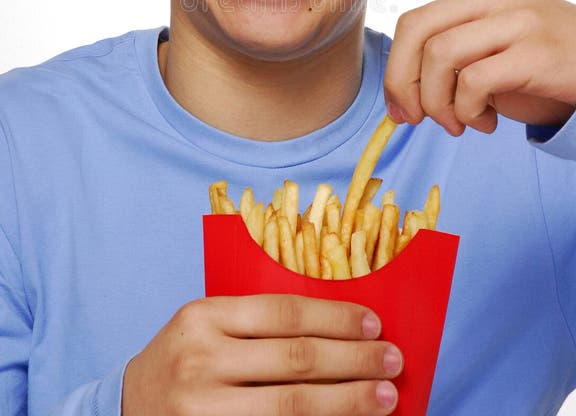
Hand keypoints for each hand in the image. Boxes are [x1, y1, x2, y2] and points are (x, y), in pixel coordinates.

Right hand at [121, 293, 402, 415]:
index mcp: (204, 316)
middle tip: (392, 360)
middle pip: (296, 359)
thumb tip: (339, 330)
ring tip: (384, 397)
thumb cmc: (182, 361)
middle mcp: (201, 360)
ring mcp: (203, 410)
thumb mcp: (207, 327)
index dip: (336, 318)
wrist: (126, 410)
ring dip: (347, 401)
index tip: (374, 324)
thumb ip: (257, 324)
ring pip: (292, 406)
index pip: (284, 313)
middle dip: (353, 361)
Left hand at [384, 0, 575, 135]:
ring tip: (458, 124)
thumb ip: (453, 60)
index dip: (396, 67)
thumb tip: (402, 98)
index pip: (415, 21)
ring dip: (438, 103)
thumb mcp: (496, 48)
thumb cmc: (547, 67)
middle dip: (402, 81)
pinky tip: (487, 123)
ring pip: (440, 55)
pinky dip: (468, 111)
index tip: (400, 106)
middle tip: (412, 118)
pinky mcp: (536, 52)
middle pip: (417, 30)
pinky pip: (474, 81)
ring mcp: (517, 20)